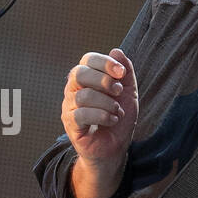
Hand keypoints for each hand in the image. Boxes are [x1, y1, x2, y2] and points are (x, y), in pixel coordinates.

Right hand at [61, 48, 138, 163]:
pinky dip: (102, 116)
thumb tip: (116, 50)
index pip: (88, 59)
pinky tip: (112, 120)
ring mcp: (69, 107)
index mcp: (87, 78)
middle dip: (103, 80)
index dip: (105, 63)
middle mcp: (74, 89)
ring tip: (117, 111)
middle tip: (118, 91)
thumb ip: (125, 72)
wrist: (115, 147)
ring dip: (107, 103)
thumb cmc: (117, 117)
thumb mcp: (128, 92)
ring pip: (83, 95)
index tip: (122, 73)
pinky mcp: (70, 124)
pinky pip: (81, 114)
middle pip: (79, 73)